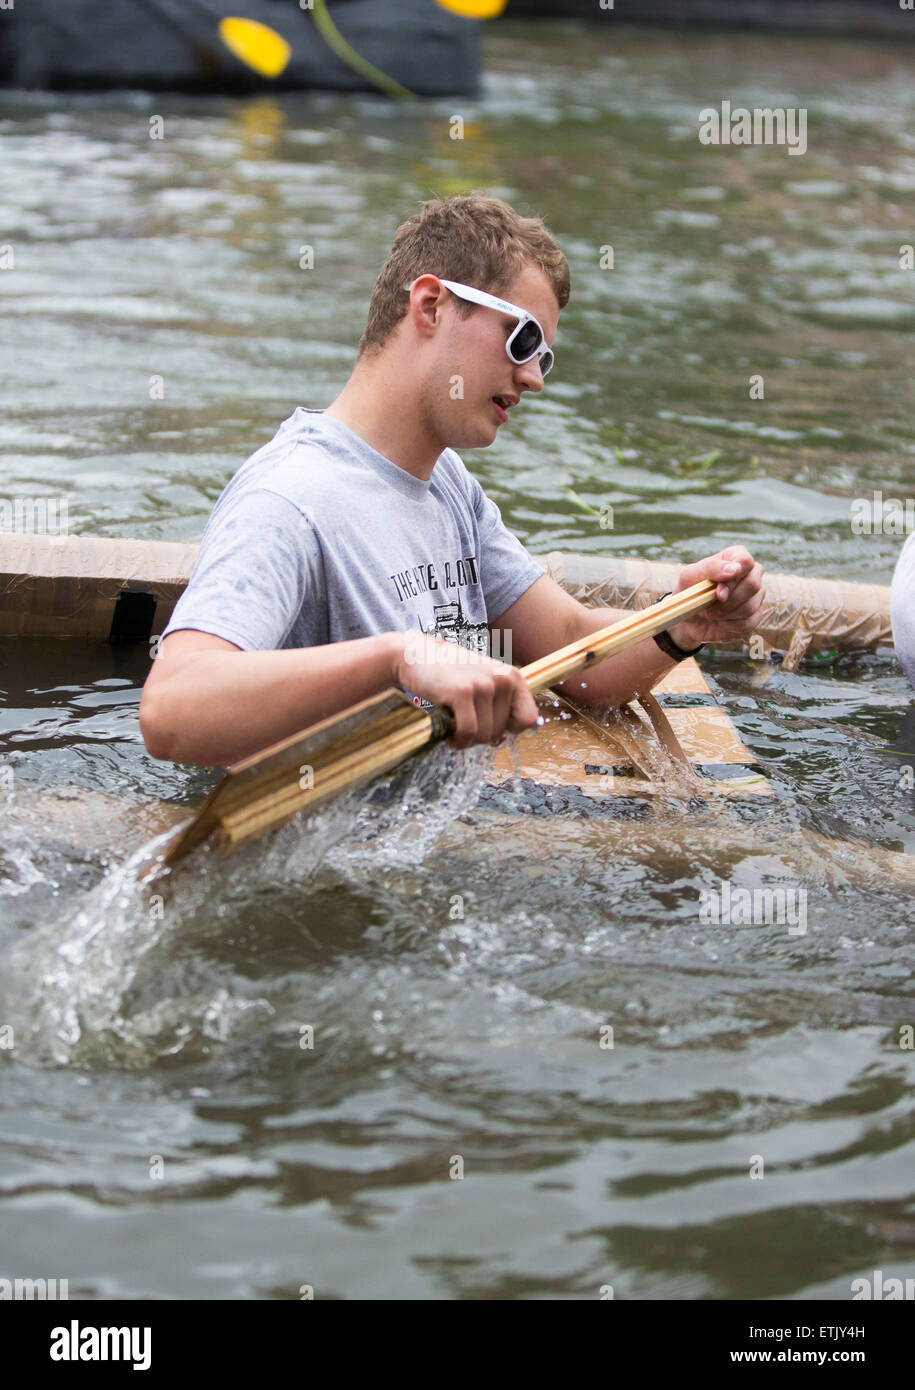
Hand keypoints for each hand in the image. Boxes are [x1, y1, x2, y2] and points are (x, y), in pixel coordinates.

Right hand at [391, 632, 539, 750]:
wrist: (416, 655)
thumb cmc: (450, 673)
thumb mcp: (483, 681)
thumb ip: (498, 706)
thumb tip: (501, 741)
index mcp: (513, 676)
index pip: (529, 718)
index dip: (509, 729)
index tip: (489, 724)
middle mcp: (503, 679)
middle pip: (501, 732)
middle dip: (480, 736)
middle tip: (462, 724)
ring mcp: (483, 685)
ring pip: (484, 736)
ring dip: (466, 740)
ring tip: (453, 727)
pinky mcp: (462, 692)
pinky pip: (467, 732)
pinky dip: (456, 740)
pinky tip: (448, 733)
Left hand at [667, 546, 764, 648]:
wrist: (689, 618)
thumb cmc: (690, 590)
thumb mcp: (690, 575)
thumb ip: (711, 568)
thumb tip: (735, 569)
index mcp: (736, 557)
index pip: (746, 561)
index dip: (733, 577)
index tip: (718, 590)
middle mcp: (752, 574)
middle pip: (753, 584)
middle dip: (728, 599)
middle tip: (708, 605)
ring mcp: (756, 595)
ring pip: (750, 606)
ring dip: (724, 613)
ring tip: (710, 613)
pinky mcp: (755, 615)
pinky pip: (748, 622)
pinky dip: (728, 625)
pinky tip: (719, 621)